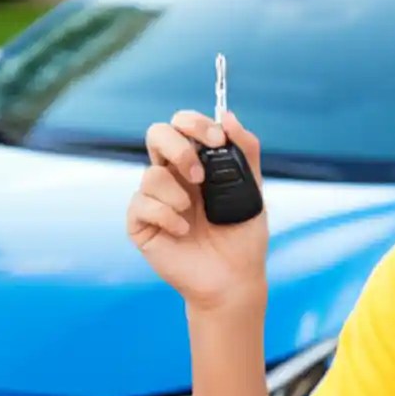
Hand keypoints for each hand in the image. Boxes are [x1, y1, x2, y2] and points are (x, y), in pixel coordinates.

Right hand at [127, 110, 268, 313]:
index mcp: (197, 163)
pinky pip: (141, 204)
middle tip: (200, 175)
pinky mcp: (141, 223)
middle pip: (156, 134)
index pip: (183, 125)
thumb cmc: (243, 237)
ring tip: (194, 217)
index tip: (217, 140)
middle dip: (177, 146)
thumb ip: (245, 152)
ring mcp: (155, 199)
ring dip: (178, 194)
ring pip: (151, 174)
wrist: (234, 280)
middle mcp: (173, 176)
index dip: (194, 123)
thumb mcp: (253, 190)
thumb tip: (228, 116)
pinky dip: (166, 216)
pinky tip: (183, 232)